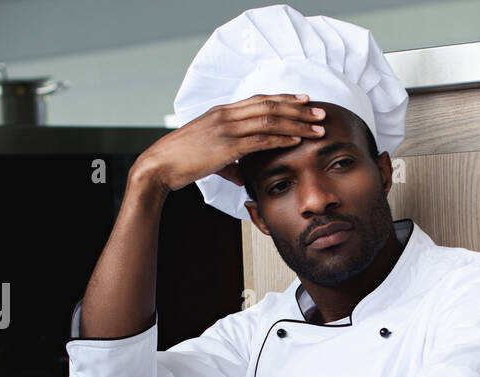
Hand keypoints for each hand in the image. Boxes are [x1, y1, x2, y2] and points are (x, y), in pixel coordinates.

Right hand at [131, 93, 326, 193]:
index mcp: (222, 112)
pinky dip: (281, 139)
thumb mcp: (209, 154)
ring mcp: (226, 129)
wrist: (159, 164)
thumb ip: (229, 160)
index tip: (304, 101)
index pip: (259, 99)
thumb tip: (242, 174)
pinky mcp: (226, 146)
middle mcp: (226, 115)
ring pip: (269, 120)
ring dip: (297, 124)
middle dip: (298, 109)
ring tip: (317, 128)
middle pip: (270, 105)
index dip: (284, 99)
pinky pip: (259, 140)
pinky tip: (297, 141)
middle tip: (320, 113)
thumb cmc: (181, 160)